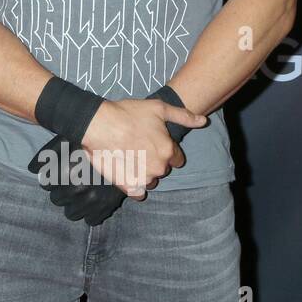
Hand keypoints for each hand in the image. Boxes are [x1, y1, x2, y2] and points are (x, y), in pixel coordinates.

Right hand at [81, 98, 204, 194]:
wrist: (98, 124)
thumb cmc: (127, 114)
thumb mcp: (158, 108)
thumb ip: (183, 116)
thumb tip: (203, 122)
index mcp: (168, 150)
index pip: (176, 159)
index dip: (165, 150)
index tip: (152, 143)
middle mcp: (159, 167)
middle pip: (162, 169)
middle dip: (154, 161)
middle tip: (138, 147)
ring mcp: (143, 178)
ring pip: (150, 180)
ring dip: (144, 172)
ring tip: (129, 157)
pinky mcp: (128, 185)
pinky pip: (138, 193)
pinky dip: (135, 186)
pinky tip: (127, 173)